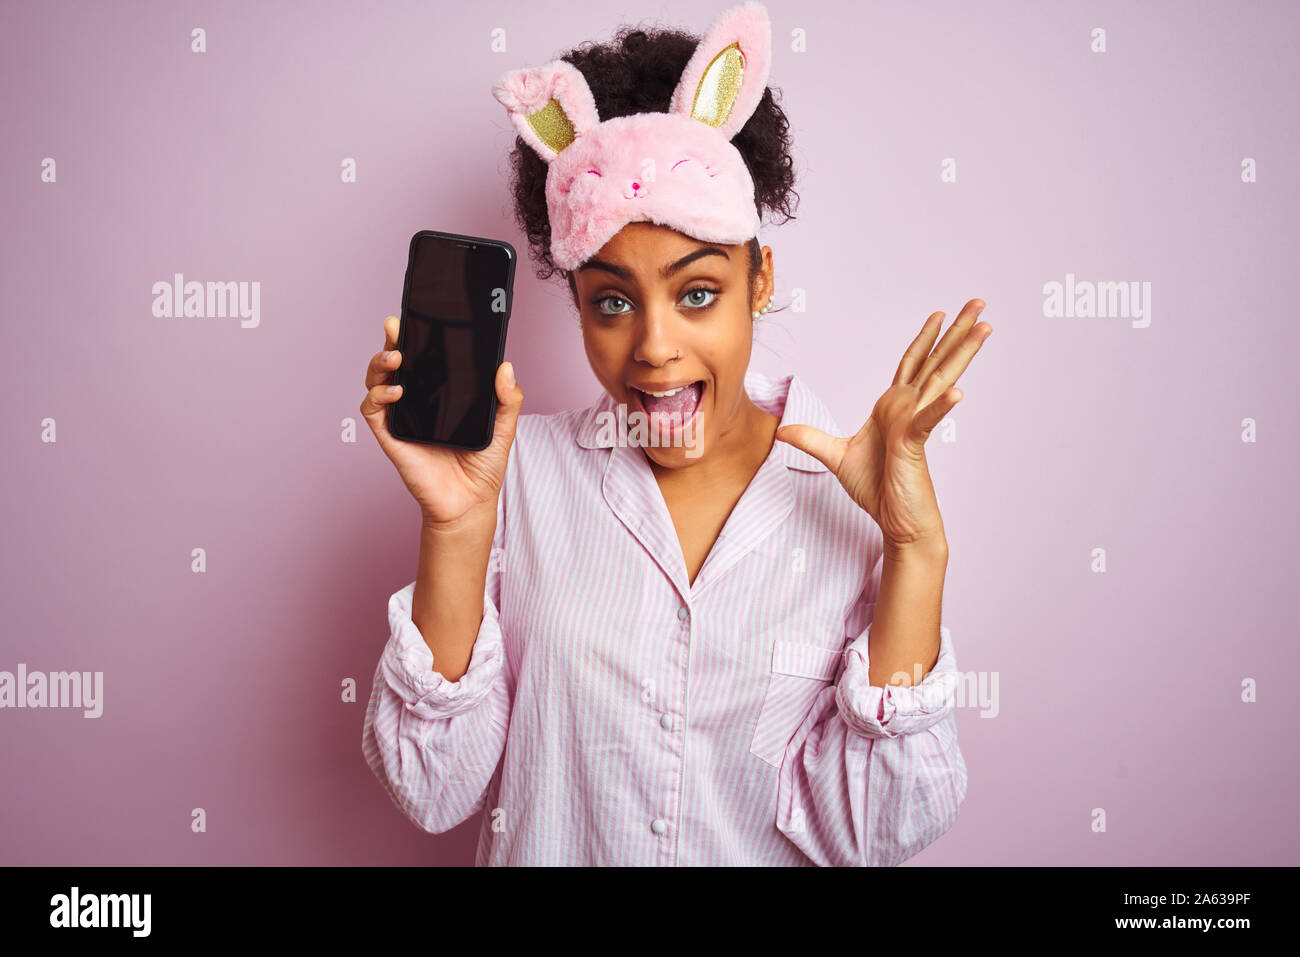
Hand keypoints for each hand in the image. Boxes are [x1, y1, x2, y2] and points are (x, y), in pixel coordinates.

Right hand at [359, 315, 523, 527]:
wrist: (470, 502)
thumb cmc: (483, 466)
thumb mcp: (504, 427)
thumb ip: (508, 399)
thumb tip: (506, 366)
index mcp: (440, 393)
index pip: (423, 358)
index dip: (415, 336)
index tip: (415, 316)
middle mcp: (417, 401)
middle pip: (395, 363)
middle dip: (392, 341)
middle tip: (397, 327)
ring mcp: (401, 417)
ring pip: (377, 380)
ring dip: (380, 364)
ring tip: (396, 357)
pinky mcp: (391, 436)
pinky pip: (373, 410)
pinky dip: (378, 396)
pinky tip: (396, 392)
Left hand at [775, 299, 991, 548]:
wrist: (896, 522)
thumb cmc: (877, 490)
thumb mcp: (835, 457)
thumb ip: (810, 439)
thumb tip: (782, 430)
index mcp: (894, 407)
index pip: (912, 363)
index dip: (925, 337)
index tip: (939, 314)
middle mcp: (909, 409)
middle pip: (934, 361)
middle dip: (956, 331)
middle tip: (979, 303)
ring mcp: (914, 424)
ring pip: (941, 381)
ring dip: (962, 353)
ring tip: (985, 328)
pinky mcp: (914, 446)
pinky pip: (928, 423)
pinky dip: (940, 409)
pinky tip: (956, 395)